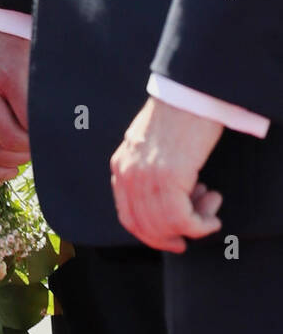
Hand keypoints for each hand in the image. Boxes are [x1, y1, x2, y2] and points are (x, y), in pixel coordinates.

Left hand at [0, 23, 31, 182]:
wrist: (0, 12)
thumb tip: (0, 159)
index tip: (8, 174)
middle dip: (14, 161)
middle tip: (30, 153)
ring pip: (7, 141)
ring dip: (28, 147)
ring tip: (38, 136)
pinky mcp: (6, 77)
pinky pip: (26, 121)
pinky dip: (39, 130)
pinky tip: (45, 122)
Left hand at [110, 97, 224, 251]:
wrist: (188, 93)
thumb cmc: (178, 116)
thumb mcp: (152, 147)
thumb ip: (149, 171)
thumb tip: (168, 202)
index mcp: (120, 167)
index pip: (127, 216)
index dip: (151, 235)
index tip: (174, 240)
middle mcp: (127, 175)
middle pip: (144, 227)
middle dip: (172, 237)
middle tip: (197, 230)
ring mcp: (145, 177)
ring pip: (164, 226)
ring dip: (193, 226)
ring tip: (211, 207)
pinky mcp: (168, 177)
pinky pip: (181, 219)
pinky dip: (200, 225)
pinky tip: (214, 212)